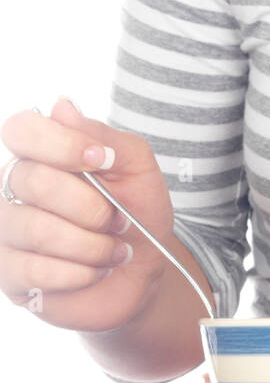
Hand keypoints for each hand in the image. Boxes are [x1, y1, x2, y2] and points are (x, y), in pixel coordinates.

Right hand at [0, 98, 172, 331]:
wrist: (143, 266)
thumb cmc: (137, 210)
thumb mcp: (136, 166)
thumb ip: (103, 137)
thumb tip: (61, 107)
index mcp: (41, 153)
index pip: (21, 130)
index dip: (61, 144)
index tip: (102, 160)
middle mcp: (14, 187)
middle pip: (34, 181)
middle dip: (91, 205)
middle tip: (118, 219)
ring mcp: (6, 231)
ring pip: (38, 230)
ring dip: (91, 244)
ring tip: (113, 249)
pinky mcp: (8, 274)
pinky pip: (35, 270)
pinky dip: (80, 272)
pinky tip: (95, 270)